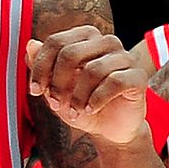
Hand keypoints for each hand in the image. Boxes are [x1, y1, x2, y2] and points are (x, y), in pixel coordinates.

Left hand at [26, 27, 148, 146]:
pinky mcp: (138, 77)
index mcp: (87, 38)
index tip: (36, 90)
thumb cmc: (83, 104)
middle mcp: (107, 42)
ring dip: (77, 97)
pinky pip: (114, 82)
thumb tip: (30, 45)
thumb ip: (43, 66)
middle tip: (55, 105)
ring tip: (74, 112)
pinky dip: (97, 100)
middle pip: (71, 53)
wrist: (110, 129)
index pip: (56, 42)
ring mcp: (125, 58)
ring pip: (92, 70)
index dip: (41, 67)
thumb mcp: (56, 88)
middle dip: (58, 83)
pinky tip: (91, 110)